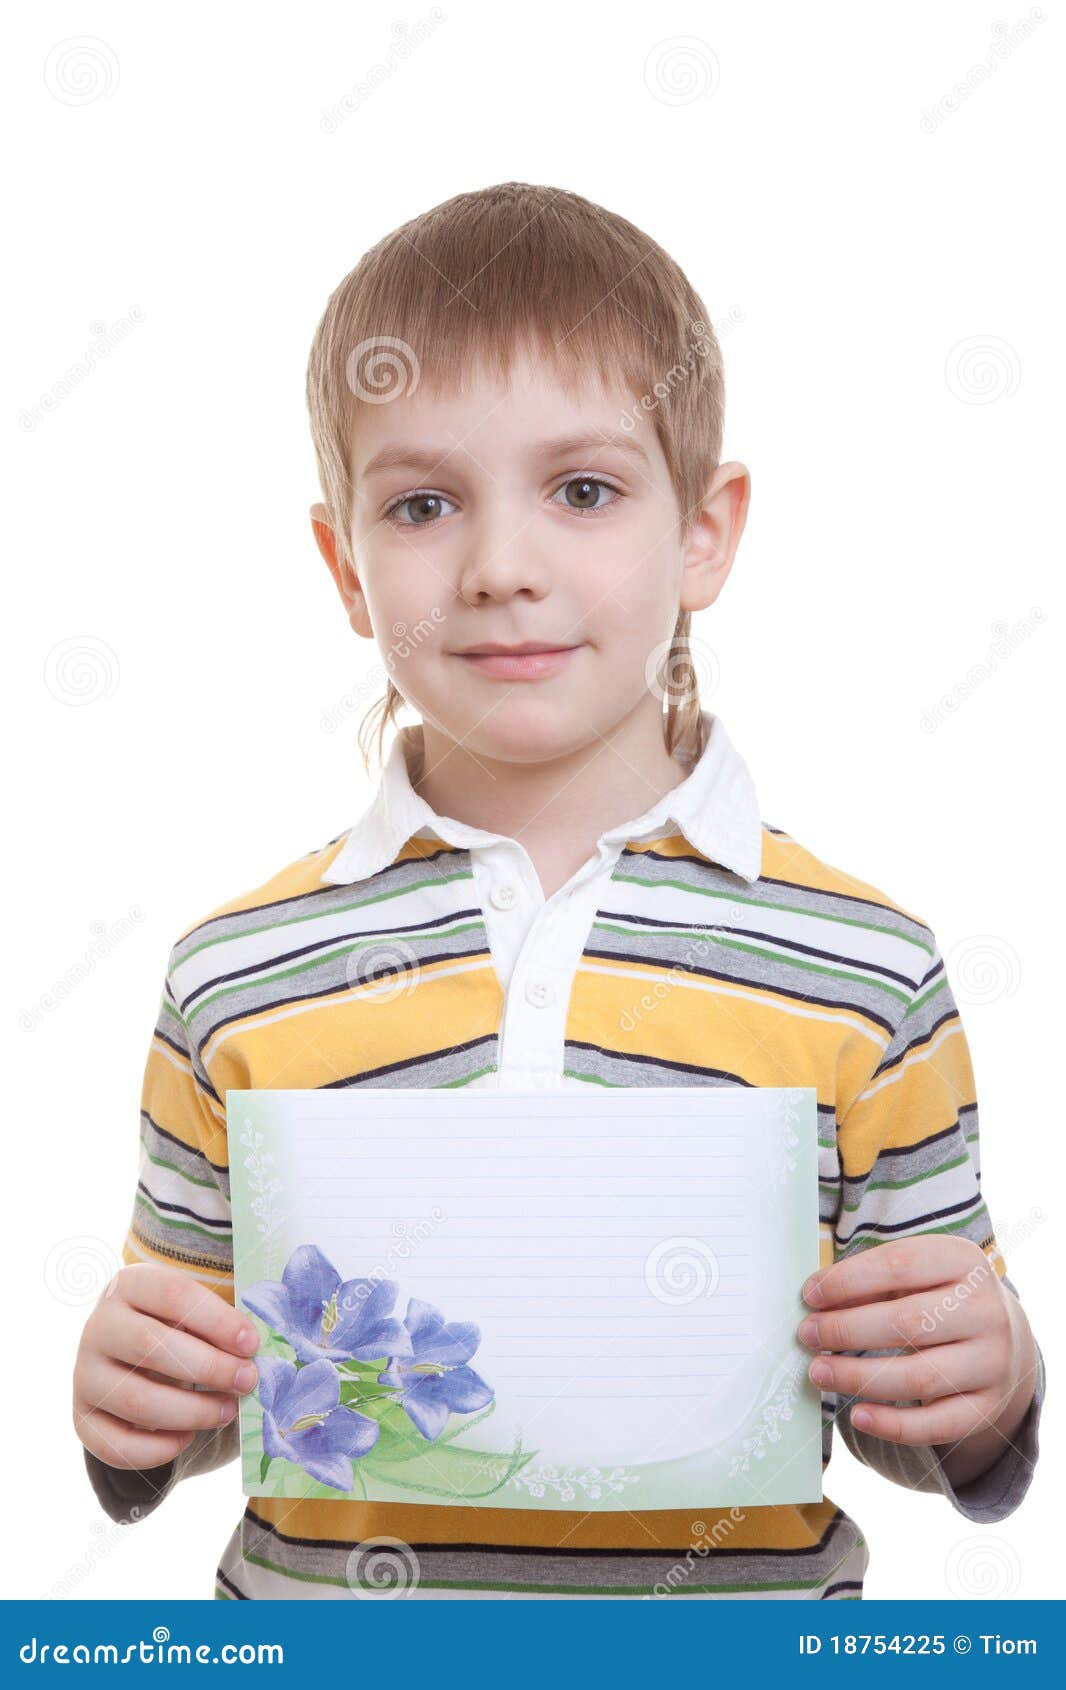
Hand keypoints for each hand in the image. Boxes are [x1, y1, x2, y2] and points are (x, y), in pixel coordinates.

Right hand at [73, 1262, 259, 1471]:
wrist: (125, 1351)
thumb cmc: (174, 1324)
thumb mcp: (192, 1308)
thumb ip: (219, 1324)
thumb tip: (254, 1354)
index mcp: (129, 1285)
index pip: (173, 1295)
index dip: (217, 1321)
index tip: (251, 1344)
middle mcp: (98, 1327)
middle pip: (151, 1347)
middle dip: (210, 1368)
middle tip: (248, 1380)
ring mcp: (84, 1374)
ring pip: (137, 1400)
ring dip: (192, 1412)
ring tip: (228, 1411)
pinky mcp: (82, 1418)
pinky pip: (116, 1444)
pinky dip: (157, 1449)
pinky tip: (187, 1438)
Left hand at [798, 1236, 1037, 1484]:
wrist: (1000, 1335)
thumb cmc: (936, 1295)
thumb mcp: (914, 1273)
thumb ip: (869, 1281)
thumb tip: (815, 1302)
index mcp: (963, 1261)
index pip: (898, 1267)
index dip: (847, 1281)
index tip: (809, 1295)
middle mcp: (986, 1310)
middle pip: (906, 1323)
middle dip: (846, 1330)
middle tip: (807, 1335)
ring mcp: (992, 1362)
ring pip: (918, 1378)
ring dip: (858, 1377)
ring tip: (818, 1371)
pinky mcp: (987, 1407)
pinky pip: (936, 1425)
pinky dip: (892, 1425)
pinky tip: (857, 1415)